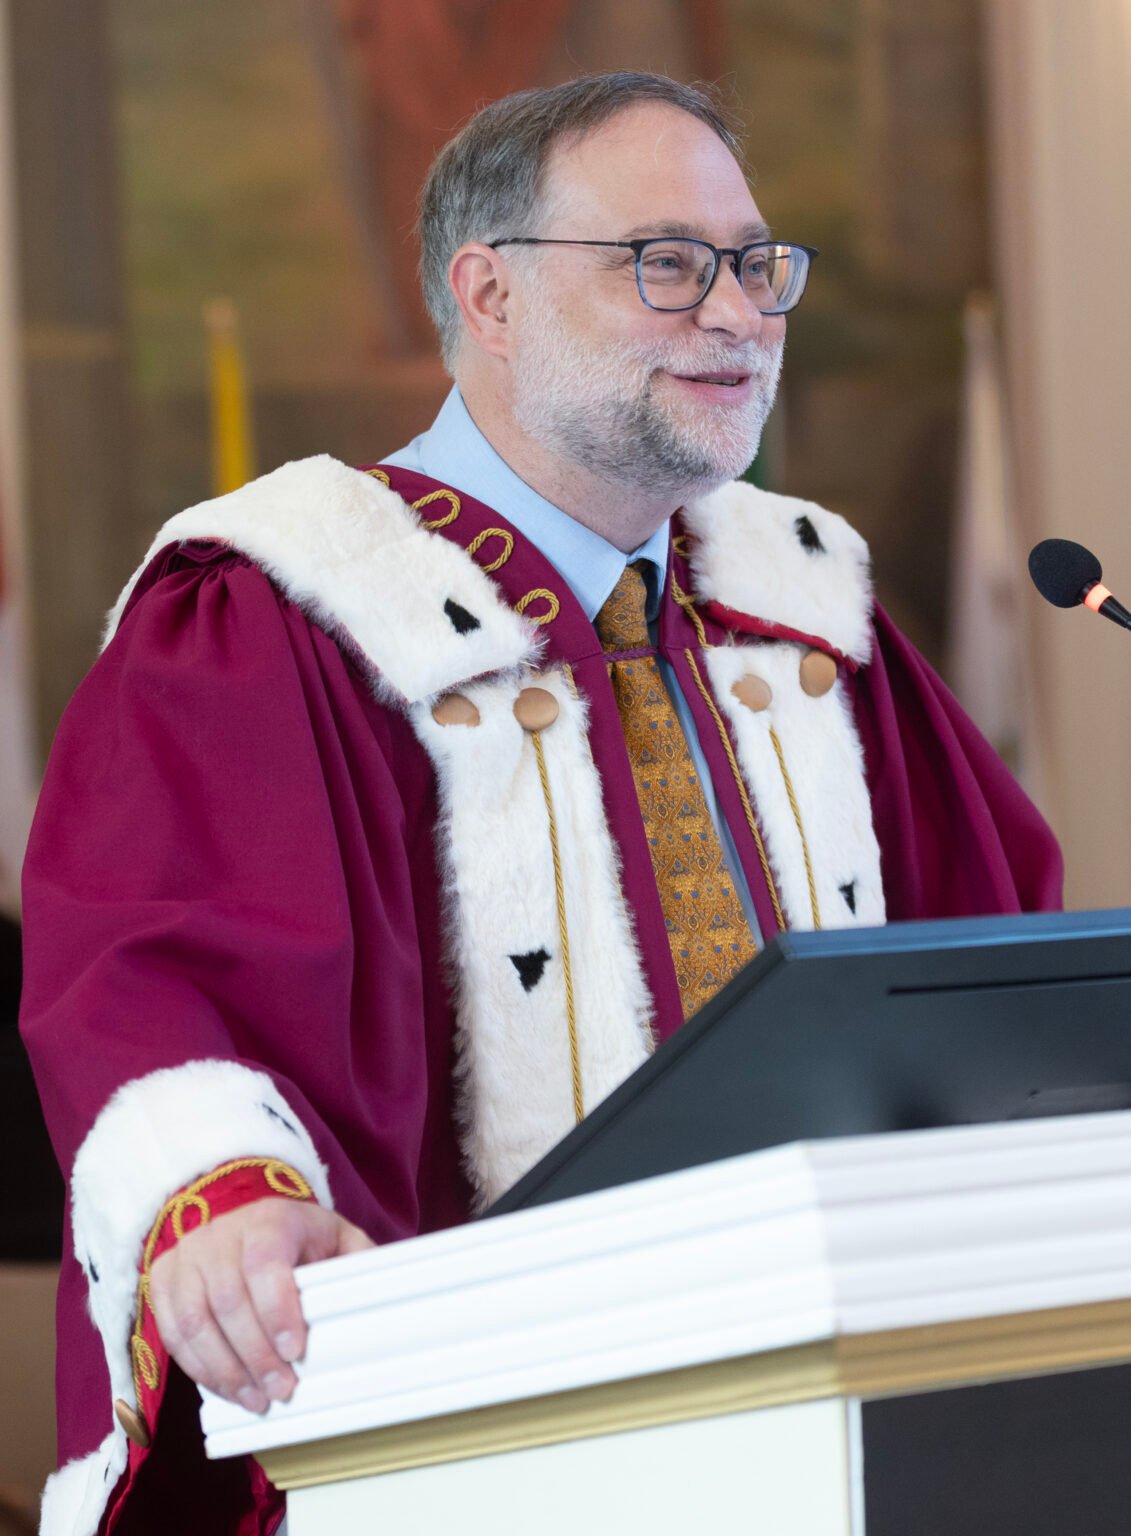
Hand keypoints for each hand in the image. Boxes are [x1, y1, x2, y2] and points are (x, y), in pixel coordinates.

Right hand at [149, 1198, 372, 1412]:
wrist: (239, 1210)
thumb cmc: (295, 1233)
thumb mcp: (333, 1234)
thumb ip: (357, 1261)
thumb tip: (383, 1294)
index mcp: (268, 1219)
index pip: (265, 1262)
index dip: (277, 1309)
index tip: (296, 1350)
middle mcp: (220, 1233)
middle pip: (228, 1300)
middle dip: (256, 1354)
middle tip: (281, 1390)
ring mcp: (186, 1256)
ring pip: (194, 1321)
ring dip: (225, 1369)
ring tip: (255, 1400)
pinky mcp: (162, 1280)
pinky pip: (172, 1332)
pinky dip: (198, 1367)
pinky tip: (226, 1388)